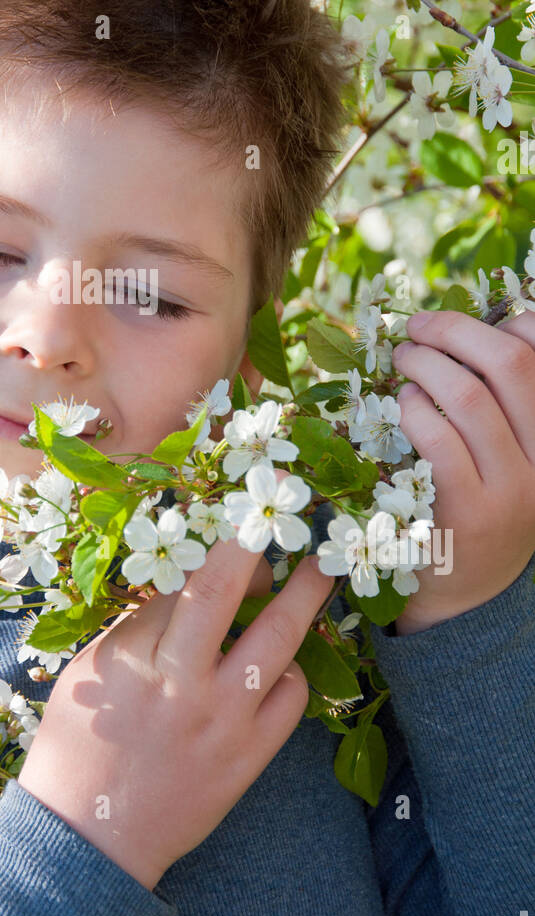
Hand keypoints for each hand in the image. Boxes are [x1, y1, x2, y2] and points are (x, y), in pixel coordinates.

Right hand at [17, 540, 329, 890]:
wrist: (91, 838)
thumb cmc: (77, 746)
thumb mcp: (89, 672)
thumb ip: (137, 628)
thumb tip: (183, 585)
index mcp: (134, 658)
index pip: (180, 584)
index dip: (211, 549)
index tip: (233, 525)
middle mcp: (182, 683)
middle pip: (225, 594)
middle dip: (258, 548)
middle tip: (285, 519)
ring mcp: (223, 721)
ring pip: (278, 642)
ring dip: (305, 598)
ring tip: (322, 572)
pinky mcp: (249, 757)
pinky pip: (291, 698)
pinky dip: (292, 670)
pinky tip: (282, 662)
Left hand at [391, 307, 534, 632]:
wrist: (465, 597)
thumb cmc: (477, 506)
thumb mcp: (506, 454)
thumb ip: (497, 401)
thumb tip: (468, 329)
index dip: (515, 323)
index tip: (474, 319)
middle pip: (509, 363)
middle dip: (455, 330)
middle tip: (417, 327)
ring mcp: (512, 488)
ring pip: (468, 395)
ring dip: (424, 363)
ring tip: (403, 360)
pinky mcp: (469, 513)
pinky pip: (438, 440)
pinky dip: (412, 409)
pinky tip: (402, 404)